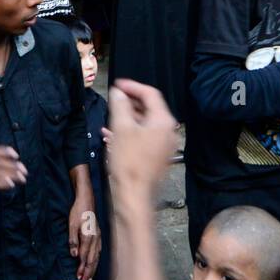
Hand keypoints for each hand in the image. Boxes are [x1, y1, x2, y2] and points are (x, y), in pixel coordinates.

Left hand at [69, 197, 99, 279]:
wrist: (87, 200)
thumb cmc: (77, 212)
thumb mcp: (71, 225)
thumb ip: (73, 240)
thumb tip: (74, 255)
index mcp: (88, 236)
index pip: (84, 257)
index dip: (81, 269)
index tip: (77, 278)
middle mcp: (95, 239)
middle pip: (92, 260)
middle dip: (88, 273)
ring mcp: (98, 237)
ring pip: (97, 257)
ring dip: (93, 269)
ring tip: (89, 279)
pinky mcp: (98, 236)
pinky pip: (98, 252)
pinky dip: (96, 261)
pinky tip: (94, 265)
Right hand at [106, 79, 176, 198]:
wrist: (133, 194)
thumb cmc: (128, 162)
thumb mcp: (121, 128)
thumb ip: (120, 105)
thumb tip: (118, 92)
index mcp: (164, 121)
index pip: (150, 94)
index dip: (133, 87)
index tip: (117, 85)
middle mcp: (168, 131)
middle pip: (149, 109)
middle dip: (130, 103)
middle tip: (113, 101)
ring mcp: (164, 144)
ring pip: (145, 124)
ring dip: (128, 118)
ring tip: (110, 118)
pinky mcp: (157, 155)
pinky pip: (144, 137)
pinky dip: (131, 132)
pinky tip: (113, 135)